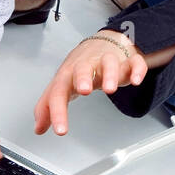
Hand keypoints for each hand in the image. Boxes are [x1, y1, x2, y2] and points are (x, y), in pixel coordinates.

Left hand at [33, 30, 147, 136]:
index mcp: (68, 74)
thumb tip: (38, 127)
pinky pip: (134, 62)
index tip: (61, 130)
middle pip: (82, 68)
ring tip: (110, 89)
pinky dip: (136, 69)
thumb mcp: (62, 85)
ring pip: (109, 62)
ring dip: (110, 74)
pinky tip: (135, 80)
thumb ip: (49, 106)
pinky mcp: (127, 61)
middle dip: (83, 77)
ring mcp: (107, 61)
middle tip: (84, 90)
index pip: (59, 92)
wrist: (101, 44)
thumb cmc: (80, 68)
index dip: (58, 111)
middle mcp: (87, 65)